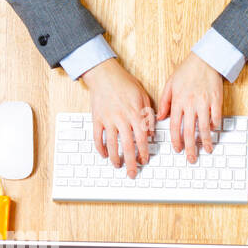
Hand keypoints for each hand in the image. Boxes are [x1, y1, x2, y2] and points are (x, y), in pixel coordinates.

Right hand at [81, 58, 153, 176]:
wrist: (104, 74)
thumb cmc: (126, 84)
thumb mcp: (143, 97)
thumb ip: (148, 115)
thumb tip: (151, 133)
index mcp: (135, 114)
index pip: (141, 138)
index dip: (143, 152)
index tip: (144, 161)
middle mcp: (121, 118)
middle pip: (127, 145)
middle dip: (130, 162)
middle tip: (132, 173)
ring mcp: (108, 119)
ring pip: (111, 143)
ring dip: (114, 157)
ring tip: (118, 165)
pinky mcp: (97, 118)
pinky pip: (97, 136)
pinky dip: (100, 147)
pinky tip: (103, 154)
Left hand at [158, 52, 224, 162]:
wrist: (205, 59)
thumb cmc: (186, 71)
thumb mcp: (170, 84)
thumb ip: (164, 102)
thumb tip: (160, 117)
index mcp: (178, 101)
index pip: (175, 126)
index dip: (176, 140)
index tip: (178, 149)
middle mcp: (191, 104)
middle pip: (189, 131)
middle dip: (190, 147)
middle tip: (191, 158)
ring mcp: (204, 103)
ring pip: (204, 127)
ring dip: (206, 141)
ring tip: (207, 150)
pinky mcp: (216, 101)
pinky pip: (216, 118)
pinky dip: (215, 126)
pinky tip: (213, 131)